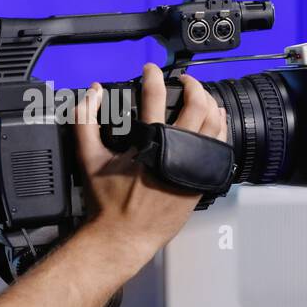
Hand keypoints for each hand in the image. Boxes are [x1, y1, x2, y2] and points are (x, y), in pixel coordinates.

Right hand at [74, 62, 227, 259]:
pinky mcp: (201, 181)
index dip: (153, 77)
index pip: (155, 97)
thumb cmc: (107, 201)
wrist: (125, 236)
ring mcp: (192, 166)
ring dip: (211, 104)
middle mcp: (176, 152)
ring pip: (214, 125)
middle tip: (184, 80)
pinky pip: (220, 149)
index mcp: (149, 143)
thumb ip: (86, 121)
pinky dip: (220, 130)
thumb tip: (94, 92)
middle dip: (193, 85)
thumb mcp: (88, 158)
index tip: (151, 70)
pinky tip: (216, 122)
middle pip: (196, 105)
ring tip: (203, 96)